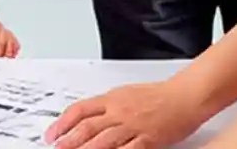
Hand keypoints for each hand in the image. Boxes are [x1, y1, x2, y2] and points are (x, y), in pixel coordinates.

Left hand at [44, 81, 207, 148]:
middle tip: (56, 148)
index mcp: (111, 99)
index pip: (79, 110)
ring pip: (103, 141)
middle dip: (68, 140)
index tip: (51, 134)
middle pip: (87, 127)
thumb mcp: (125, 94)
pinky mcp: (148, 139)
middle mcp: (119, 112)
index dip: (62, 123)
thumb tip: (86, 117)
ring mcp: (133, 126)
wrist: (185, 96)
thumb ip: (106, 106)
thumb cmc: (158, 95)